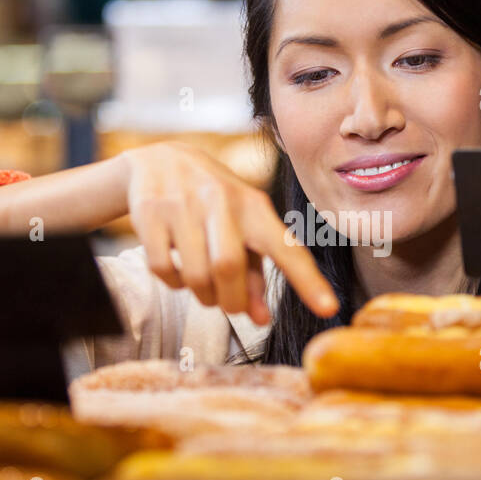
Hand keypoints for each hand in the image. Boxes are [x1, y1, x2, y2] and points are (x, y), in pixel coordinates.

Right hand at [118, 142, 338, 323]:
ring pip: (196, 274)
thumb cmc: (211, 204)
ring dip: (202, 295)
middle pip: (229, 267)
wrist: (158, 160)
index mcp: (253, 206)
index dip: (308, 281)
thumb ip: (254, 274)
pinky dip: (173, 283)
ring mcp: (183, 203)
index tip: (329, 308)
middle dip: (230, 300)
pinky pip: (164, 269)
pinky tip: (177, 270)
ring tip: (203, 287)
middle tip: (229, 306)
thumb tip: (262, 319)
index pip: (286, 247)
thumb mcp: (239, 228)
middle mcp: (221, 199)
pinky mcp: (151, 211)